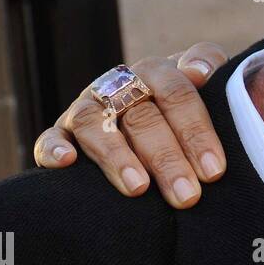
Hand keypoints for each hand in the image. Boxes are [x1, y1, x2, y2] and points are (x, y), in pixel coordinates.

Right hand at [33, 43, 228, 207]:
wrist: (153, 113)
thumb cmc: (189, 107)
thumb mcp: (209, 85)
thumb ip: (212, 68)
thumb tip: (199, 72)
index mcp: (157, 72)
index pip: (177, 94)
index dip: (196, 131)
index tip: (214, 171)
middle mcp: (120, 86)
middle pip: (141, 117)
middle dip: (166, 159)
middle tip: (187, 196)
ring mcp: (88, 108)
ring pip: (95, 124)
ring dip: (116, 156)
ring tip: (138, 188)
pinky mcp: (61, 132)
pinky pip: (50, 137)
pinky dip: (53, 148)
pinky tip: (66, 163)